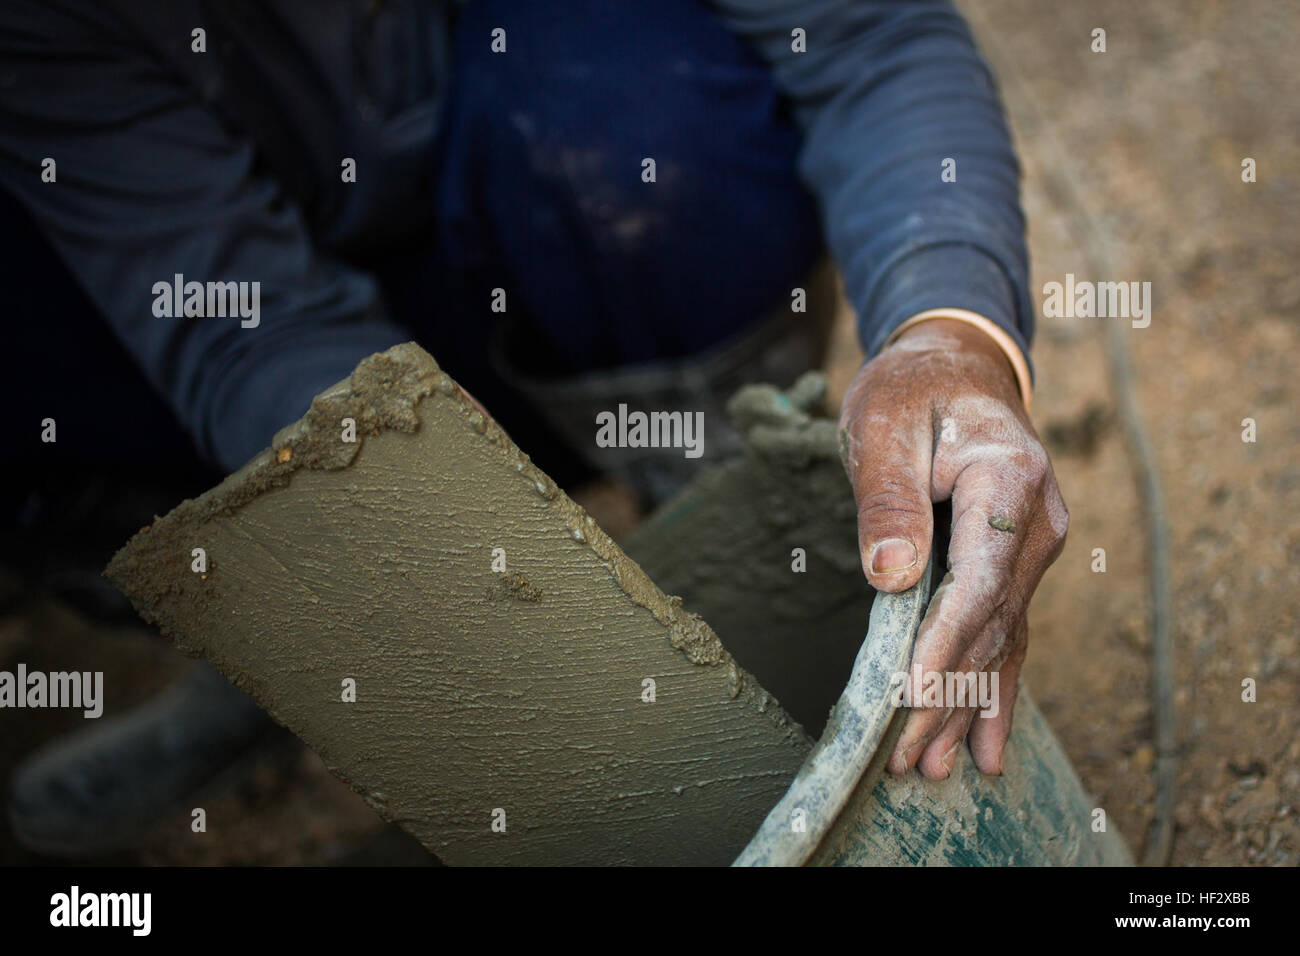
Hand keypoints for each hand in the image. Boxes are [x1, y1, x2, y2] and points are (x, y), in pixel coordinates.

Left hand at [838, 318, 1067, 778]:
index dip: (945, 641)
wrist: (953, 370)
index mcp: (1010, 480)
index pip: (980, 578)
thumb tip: (891, 577)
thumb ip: (889, 498)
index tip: (911, 694)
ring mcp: (1034, 551)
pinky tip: (983, 748)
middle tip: (903, 758)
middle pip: (990, 623)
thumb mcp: (885, 426)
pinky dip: (990, 692)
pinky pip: (1006, 637)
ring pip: (998, 641)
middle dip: (945, 694)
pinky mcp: (1016, 568)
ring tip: (928, 768)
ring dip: (963, 708)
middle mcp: (1038, 525)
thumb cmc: (912, 391)